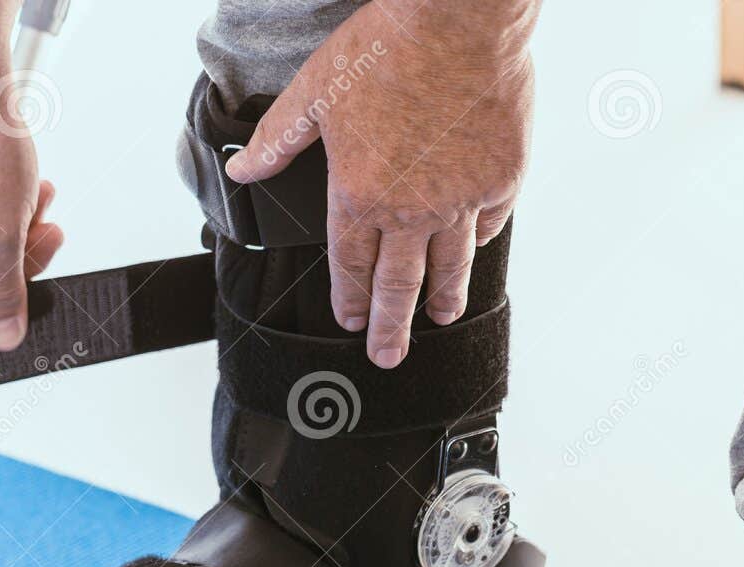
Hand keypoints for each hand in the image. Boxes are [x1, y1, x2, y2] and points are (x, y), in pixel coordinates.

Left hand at [224, 1, 537, 367]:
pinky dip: (479, 240)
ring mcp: (460, 198)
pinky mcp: (501, 177)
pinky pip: (489, 223)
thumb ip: (276, 140)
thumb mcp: (313, 92)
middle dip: (391, 327)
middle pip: (399, 285)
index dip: (349, 299)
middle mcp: (411, 209)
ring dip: (444, 297)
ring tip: (442, 319)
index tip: (350, 321)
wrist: (459, 19)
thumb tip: (241, 171)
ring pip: (450, 265)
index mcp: (359, 195)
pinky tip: (474, 250)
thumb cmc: (386, 47)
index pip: (351, 266)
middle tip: (389, 356)